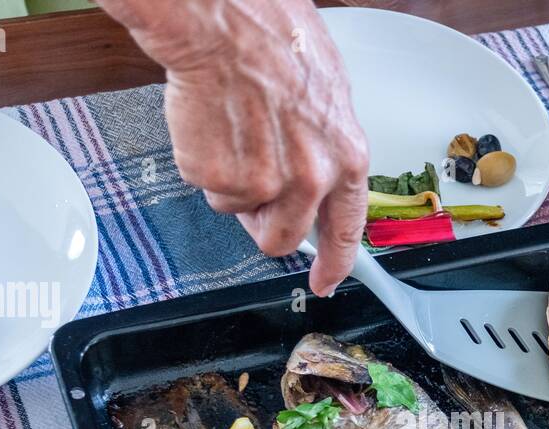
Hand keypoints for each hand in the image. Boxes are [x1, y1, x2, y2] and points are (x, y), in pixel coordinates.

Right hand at [99, 0, 368, 295]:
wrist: (220, 17)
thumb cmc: (269, 34)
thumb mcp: (325, 90)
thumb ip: (323, 143)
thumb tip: (318, 172)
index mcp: (345, 155)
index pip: (346, 229)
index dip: (335, 263)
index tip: (325, 282)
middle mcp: (311, 178)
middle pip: (281, 237)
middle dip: (262, 222)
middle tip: (249, 183)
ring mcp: (263, 183)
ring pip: (237, 209)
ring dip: (229, 180)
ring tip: (230, 127)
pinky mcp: (219, 179)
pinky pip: (205, 186)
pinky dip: (201, 158)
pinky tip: (210, 120)